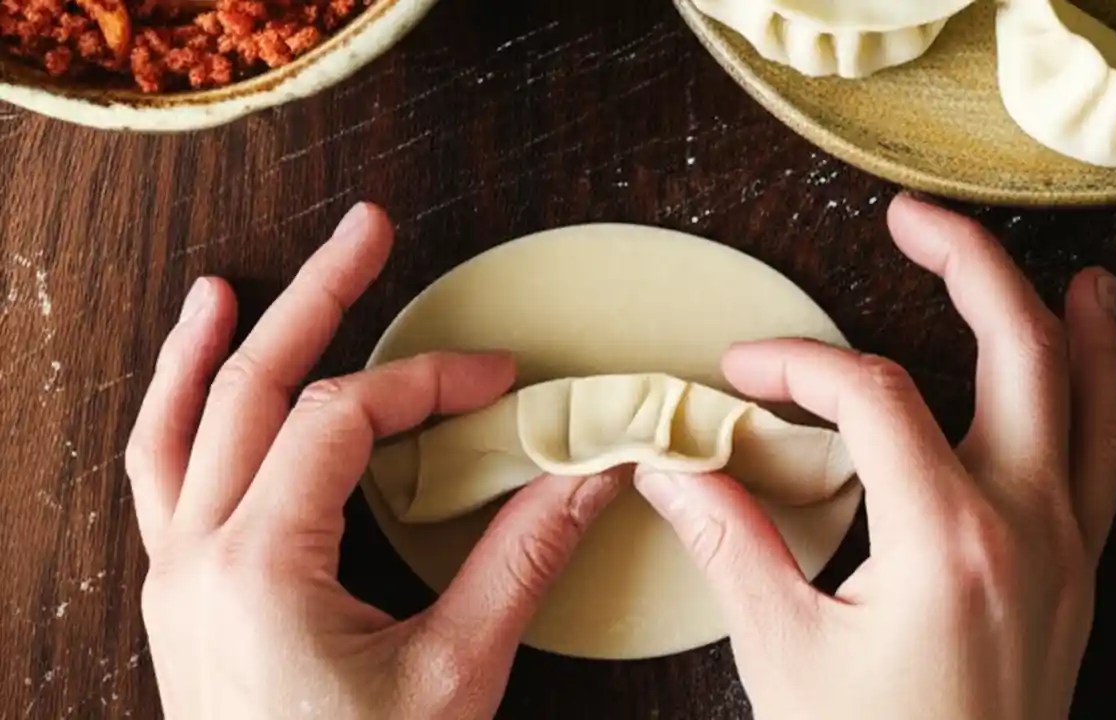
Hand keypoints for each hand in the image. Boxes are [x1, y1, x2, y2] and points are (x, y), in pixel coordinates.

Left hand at [126, 203, 622, 718]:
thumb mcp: (454, 676)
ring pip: (177, 430)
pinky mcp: (184, 597)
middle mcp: (201, 558)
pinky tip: (202, 385)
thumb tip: (587, 474)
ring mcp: (179, 576)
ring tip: (238, 285)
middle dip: (315, 299)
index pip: (345, 421)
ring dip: (213, 348)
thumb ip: (520, 560)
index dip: (429, 382)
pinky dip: (178, 415)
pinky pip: (161, 480)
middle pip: (250, 391)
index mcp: (261, 567)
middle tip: (366, 231)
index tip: (500, 381)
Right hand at [635, 194, 1115, 719]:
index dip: (797, 365)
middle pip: (1020, 353)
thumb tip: (669, 464)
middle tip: (914, 218)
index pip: (874, 395)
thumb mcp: (783, 655)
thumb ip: (727, 543)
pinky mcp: (1072, 578)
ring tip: (1069, 271)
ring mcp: (1064, 552)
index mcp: (947, 540)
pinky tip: (1086, 380)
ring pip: (1091, 403)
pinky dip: (1100, 401)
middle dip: (968, 266)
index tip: (740, 375)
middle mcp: (1026, 528)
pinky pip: (1105, 463)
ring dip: (1072, 324)